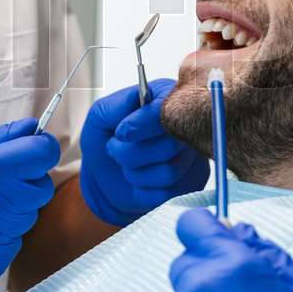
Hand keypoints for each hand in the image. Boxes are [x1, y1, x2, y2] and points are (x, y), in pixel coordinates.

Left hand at [78, 79, 209, 225]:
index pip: (168, 110)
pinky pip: (168, 193)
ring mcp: (193, 157)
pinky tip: (140, 182)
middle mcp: (187, 126)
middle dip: (131, 154)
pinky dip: (144, 191)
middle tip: (114, 149)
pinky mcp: (191, 183)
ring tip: (127, 166)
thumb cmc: (106, 140)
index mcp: (167, 99)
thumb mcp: (99, 118)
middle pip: (169, 145)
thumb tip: (136, 97)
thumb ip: (115, 106)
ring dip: (136, 174)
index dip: (143, 124)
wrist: (105, 176)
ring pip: (168, 172)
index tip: (121, 133)